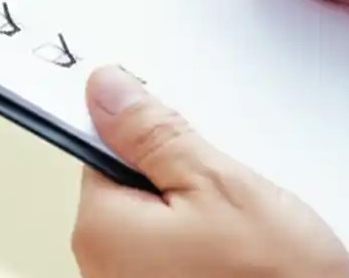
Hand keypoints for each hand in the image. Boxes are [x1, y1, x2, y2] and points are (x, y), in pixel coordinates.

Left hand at [71, 66, 348, 277]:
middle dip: (185, 182)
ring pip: (163, 225)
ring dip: (202, 220)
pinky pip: (178, 259)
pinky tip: (245, 263)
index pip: (104, 150)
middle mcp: (103, 269)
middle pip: (135, 189)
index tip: (186, 140)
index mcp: (100, 229)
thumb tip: (106, 89)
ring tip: (248, 238)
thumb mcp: (219, 185)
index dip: (152, 137)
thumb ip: (154, 133)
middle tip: (231, 199)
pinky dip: (209, 253)